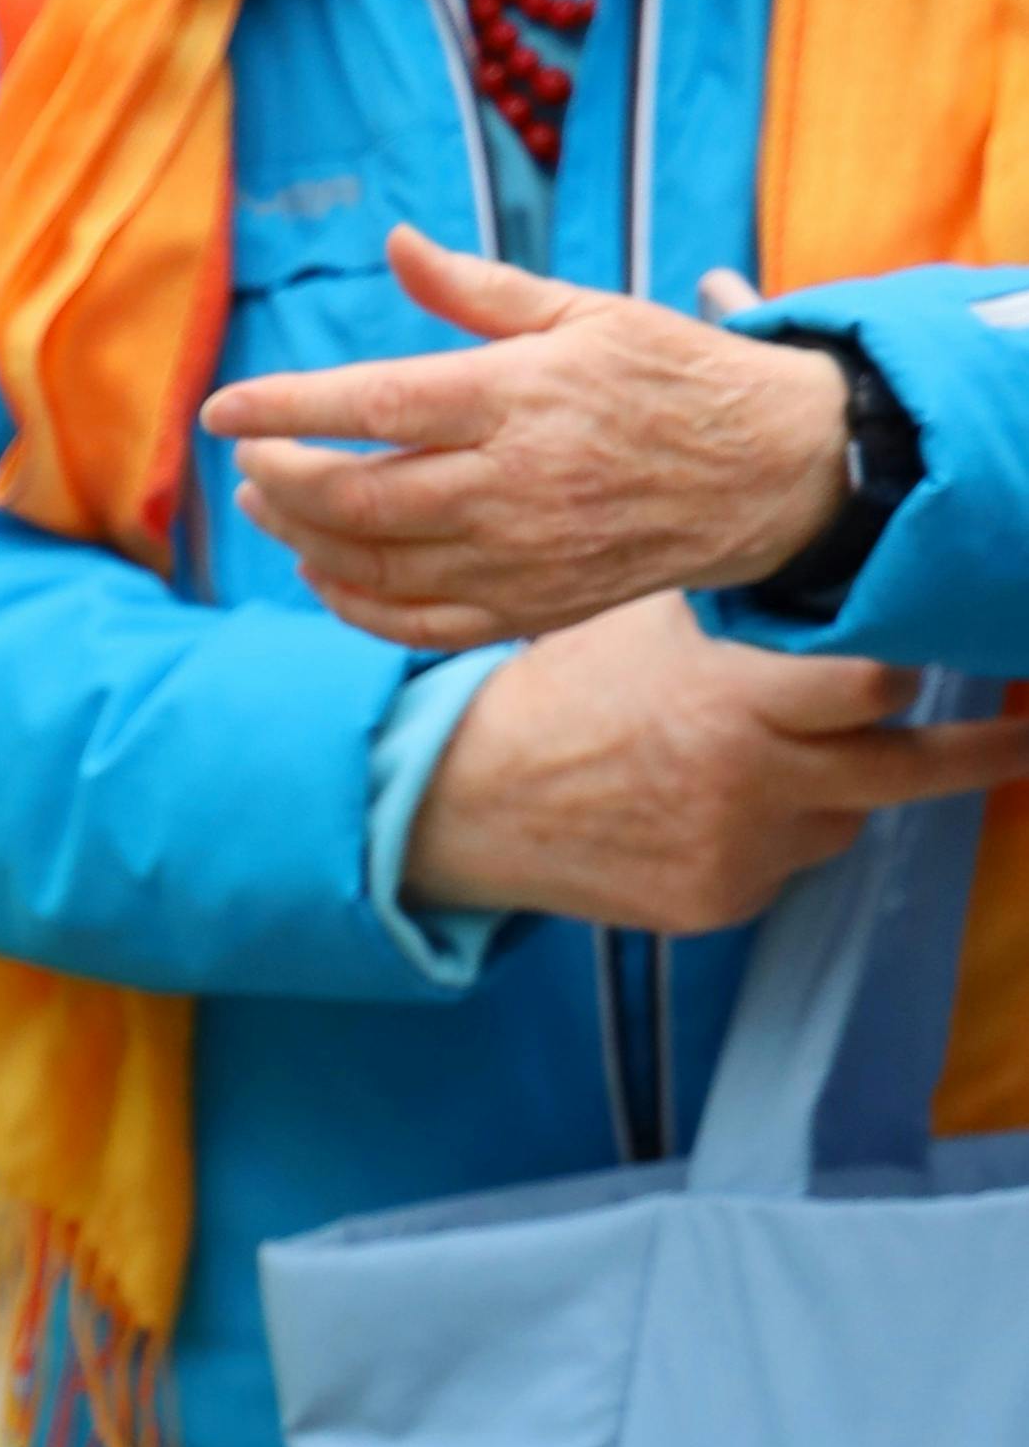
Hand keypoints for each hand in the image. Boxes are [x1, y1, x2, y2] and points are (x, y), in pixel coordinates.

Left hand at [205, 227, 852, 642]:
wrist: (765, 471)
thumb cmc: (668, 375)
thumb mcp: (583, 310)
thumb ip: (478, 290)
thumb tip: (397, 244)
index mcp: (518, 397)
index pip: (374, 406)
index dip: (286, 409)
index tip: (223, 408)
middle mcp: (511, 485)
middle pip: (356, 499)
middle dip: (280, 480)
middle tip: (248, 458)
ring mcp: (519, 558)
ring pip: (373, 566)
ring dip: (301, 539)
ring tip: (268, 505)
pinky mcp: (529, 609)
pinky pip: (416, 624)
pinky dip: (351, 603)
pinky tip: (320, 571)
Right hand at [404, 597, 1028, 935]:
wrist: (468, 798)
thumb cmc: (564, 686)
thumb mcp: (652, 614)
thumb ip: (747, 598)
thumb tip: (836, 542)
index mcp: (738, 701)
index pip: (880, 685)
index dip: (904, 663)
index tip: (938, 647)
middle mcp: (749, 786)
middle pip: (908, 771)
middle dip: (983, 754)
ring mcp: (736, 856)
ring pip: (846, 821)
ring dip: (833, 788)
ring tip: (758, 755)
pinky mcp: (715, 905)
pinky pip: (787, 865)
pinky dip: (771, 834)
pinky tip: (705, 805)